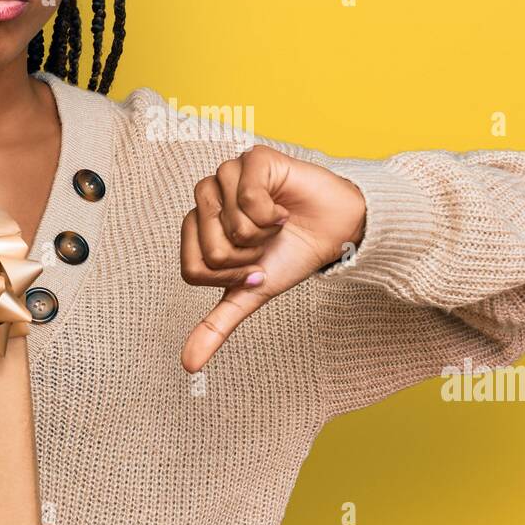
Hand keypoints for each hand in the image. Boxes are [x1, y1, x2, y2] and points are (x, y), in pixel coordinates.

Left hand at [180, 144, 365, 372]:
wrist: (337, 232)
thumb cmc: (291, 254)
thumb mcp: (252, 294)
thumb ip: (217, 325)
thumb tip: (187, 365)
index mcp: (199, 227)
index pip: (192, 268)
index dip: (228, 278)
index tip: (254, 268)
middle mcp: (208, 197)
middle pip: (209, 248)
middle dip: (246, 259)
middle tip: (267, 245)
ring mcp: (228, 174)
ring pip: (227, 223)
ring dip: (260, 235)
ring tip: (276, 224)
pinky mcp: (253, 158)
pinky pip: (248, 196)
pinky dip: (272, 213)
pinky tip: (284, 207)